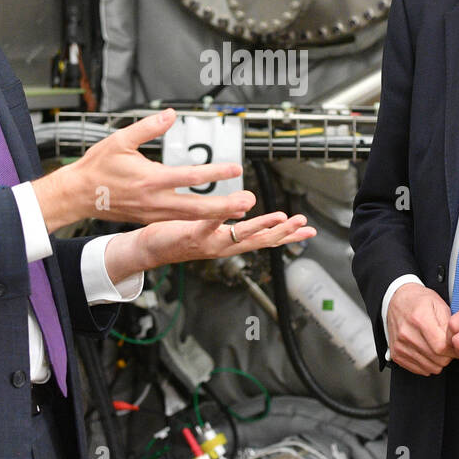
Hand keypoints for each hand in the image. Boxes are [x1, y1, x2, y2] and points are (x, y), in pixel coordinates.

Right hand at [34, 109, 254, 229]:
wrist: (78, 194)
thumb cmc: (98, 166)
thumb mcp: (120, 140)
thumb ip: (148, 127)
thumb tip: (171, 114)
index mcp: (150, 179)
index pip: (190, 177)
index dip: (216, 173)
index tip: (236, 168)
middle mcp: (154, 200)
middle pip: (197, 207)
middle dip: (224, 206)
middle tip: (247, 202)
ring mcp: (153, 212)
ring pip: (190, 217)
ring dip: (217, 214)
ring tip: (240, 209)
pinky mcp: (150, 218)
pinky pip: (179, 220)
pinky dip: (199, 219)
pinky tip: (214, 216)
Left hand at [106, 212, 315, 275]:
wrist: (149, 250)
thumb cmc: (178, 237)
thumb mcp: (211, 231)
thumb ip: (229, 224)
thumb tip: (246, 210)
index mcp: (229, 244)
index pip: (265, 240)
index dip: (287, 236)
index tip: (308, 230)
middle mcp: (224, 247)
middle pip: (260, 241)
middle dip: (283, 233)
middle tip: (302, 224)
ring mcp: (210, 242)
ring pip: (241, 235)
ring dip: (262, 226)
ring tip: (281, 217)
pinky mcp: (193, 234)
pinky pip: (210, 224)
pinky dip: (223, 217)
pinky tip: (235, 208)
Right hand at [386, 283, 455, 375]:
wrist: (397, 300)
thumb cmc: (420, 301)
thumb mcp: (439, 305)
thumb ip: (450, 326)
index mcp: (419, 318)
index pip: (441, 347)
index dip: (455, 350)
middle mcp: (406, 334)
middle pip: (437, 359)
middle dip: (448, 356)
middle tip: (448, 346)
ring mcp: (399, 346)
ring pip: (431, 368)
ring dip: (439, 361)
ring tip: (437, 347)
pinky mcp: (396, 354)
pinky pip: (420, 370)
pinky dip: (428, 364)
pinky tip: (427, 351)